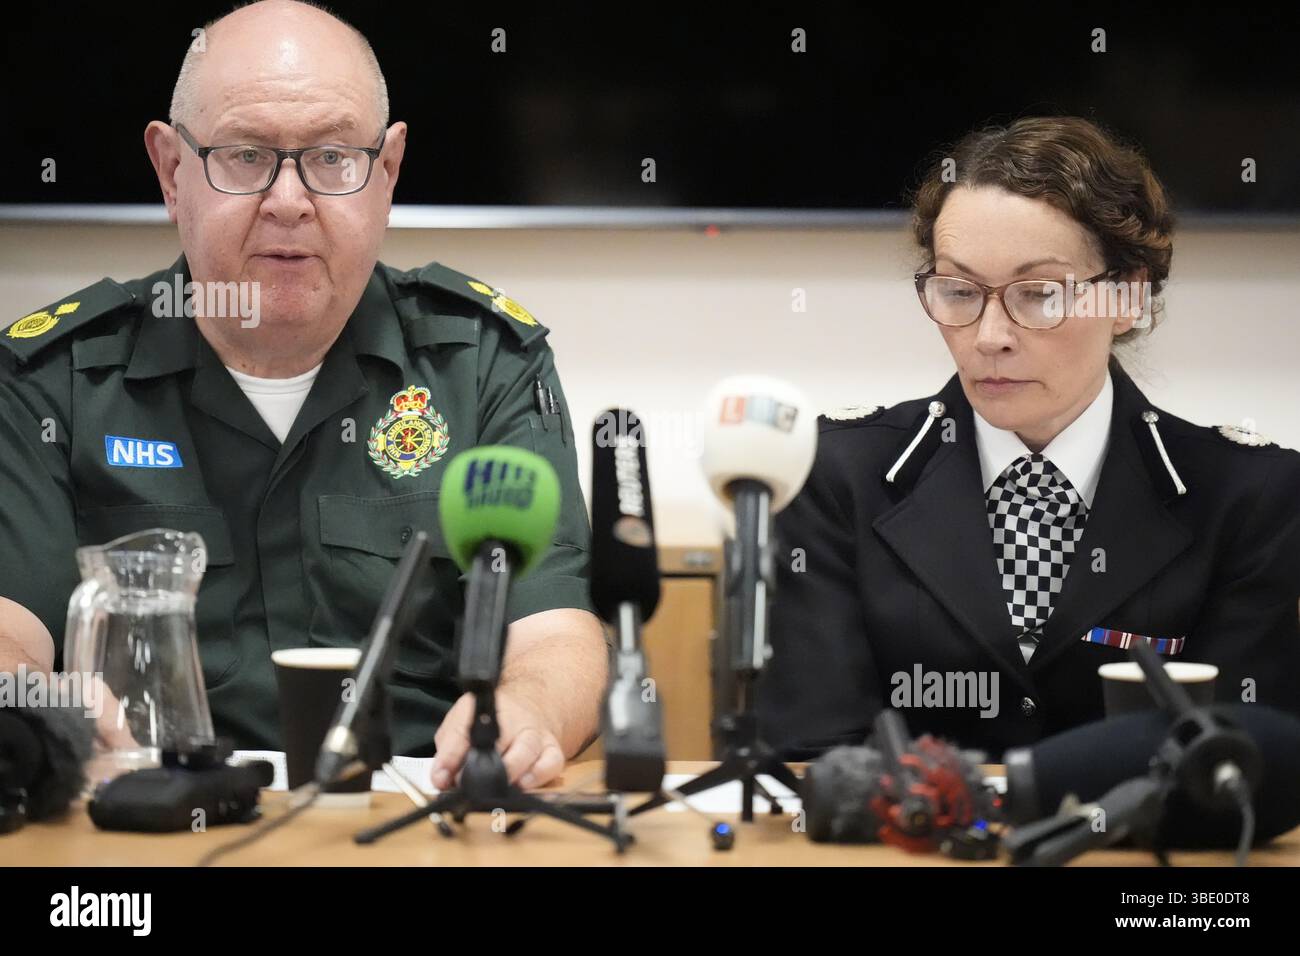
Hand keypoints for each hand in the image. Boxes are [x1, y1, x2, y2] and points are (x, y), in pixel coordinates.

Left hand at [430, 688, 564, 790]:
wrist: (527, 708)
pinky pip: (551, 763)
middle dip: (486, 767)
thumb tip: (441, 779)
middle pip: (502, 738)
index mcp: (484, 711)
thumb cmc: (489, 721)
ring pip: (528, 749)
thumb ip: (448, 753)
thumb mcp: (461, 726)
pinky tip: (523, 786)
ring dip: (512, 772)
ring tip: (498, 787)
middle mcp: (514, 720)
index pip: (464, 731)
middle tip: (471, 785)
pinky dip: (538, 777)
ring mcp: (536, 735)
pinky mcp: (552, 751)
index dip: (451, 756)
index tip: (442, 777)